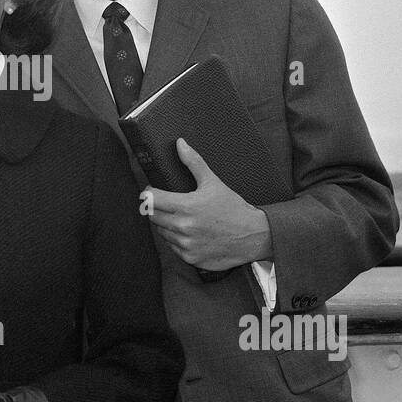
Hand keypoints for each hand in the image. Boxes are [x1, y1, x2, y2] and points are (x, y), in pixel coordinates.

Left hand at [145, 137, 272, 271]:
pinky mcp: (190, 258)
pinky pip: (172, 247)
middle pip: (152, 216)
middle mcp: (184, 227)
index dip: (148, 193)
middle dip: (156, 208)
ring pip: (161, 232)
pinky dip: (176, 239)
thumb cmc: (233, 208)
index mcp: (186, 206)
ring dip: (166, 224)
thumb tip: (180, 143)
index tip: (152, 191)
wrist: (253, 235)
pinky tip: (189, 232)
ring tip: (181, 217)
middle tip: (167, 203)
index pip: (151, 199)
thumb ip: (193, 162)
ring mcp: (186, 245)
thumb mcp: (213, 182)